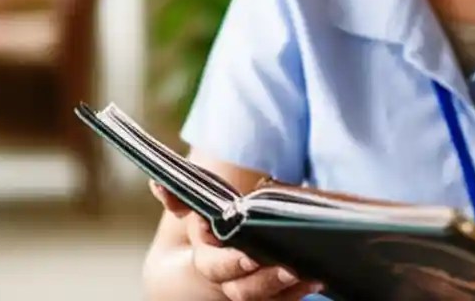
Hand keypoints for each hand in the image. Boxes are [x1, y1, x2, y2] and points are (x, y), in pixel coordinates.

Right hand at [150, 182, 323, 299]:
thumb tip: (156, 184)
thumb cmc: (211, 228)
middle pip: (244, 291)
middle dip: (268, 280)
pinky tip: (317, 279)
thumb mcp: (197, 211)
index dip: (233, 263)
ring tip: (315, 273)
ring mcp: (248, 294)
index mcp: (207, 260)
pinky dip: (299, 293)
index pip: (216, 267)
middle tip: (293, 267)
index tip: (252, 257)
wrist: (206, 266)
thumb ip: (181, 198)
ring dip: (292, 289)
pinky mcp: (268, 298)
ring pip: (267, 300)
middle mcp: (227, 283)